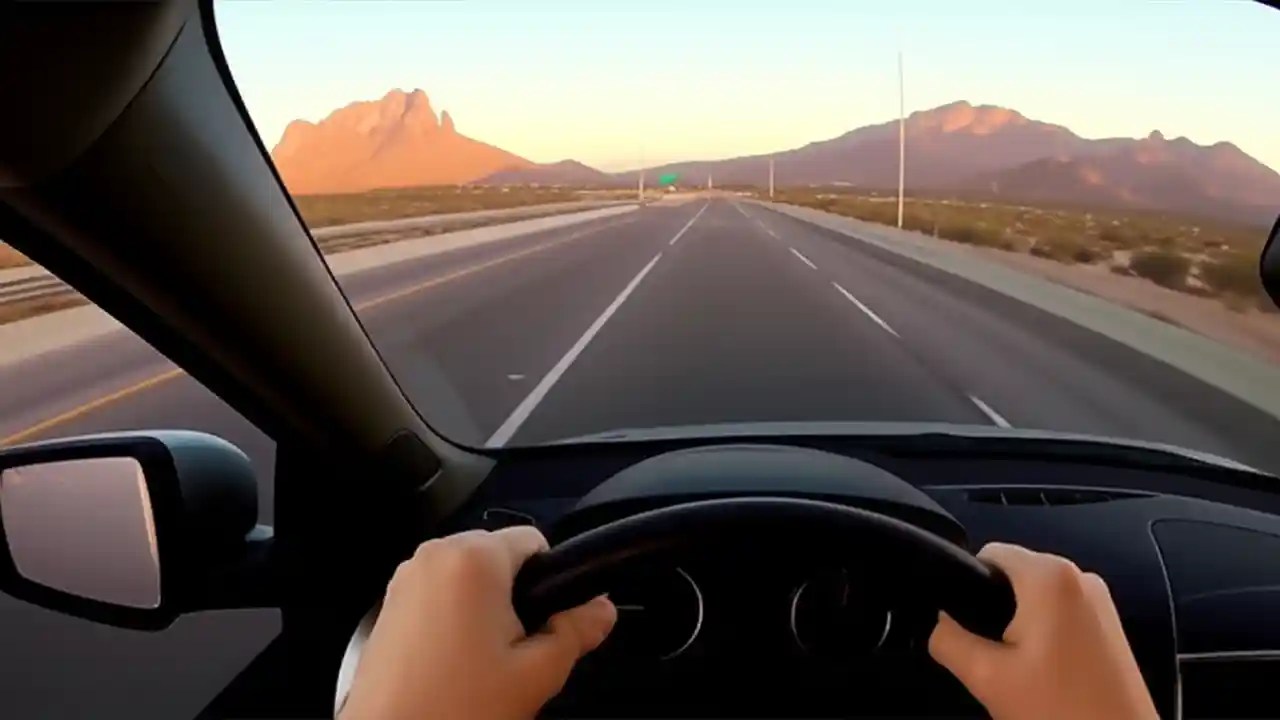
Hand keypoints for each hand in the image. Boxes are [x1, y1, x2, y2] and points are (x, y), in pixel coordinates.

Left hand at [340, 528, 617, 719]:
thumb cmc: (454, 709)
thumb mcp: (537, 674)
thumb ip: (577, 631)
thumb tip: (601, 609)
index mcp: (473, 559)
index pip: (535, 540)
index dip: (552, 580)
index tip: (551, 619)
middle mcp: (434, 557)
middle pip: (500, 558)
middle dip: (516, 597)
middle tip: (516, 652)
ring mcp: (406, 580)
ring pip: (469, 579)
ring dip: (485, 611)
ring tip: (483, 665)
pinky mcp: (390, 606)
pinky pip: (439, 596)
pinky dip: (455, 620)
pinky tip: (455, 666)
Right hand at [929, 542, 1158, 719]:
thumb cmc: (1061, 711)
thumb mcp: (985, 677)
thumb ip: (947, 639)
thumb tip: (937, 621)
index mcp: (1050, 576)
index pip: (987, 554)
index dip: (968, 588)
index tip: (970, 630)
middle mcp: (1080, 578)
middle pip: (1012, 576)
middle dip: (995, 612)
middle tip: (998, 661)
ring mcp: (1099, 602)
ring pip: (1033, 598)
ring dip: (1019, 628)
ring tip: (1023, 673)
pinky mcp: (1108, 626)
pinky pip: (1058, 616)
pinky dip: (1043, 637)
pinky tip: (1046, 675)